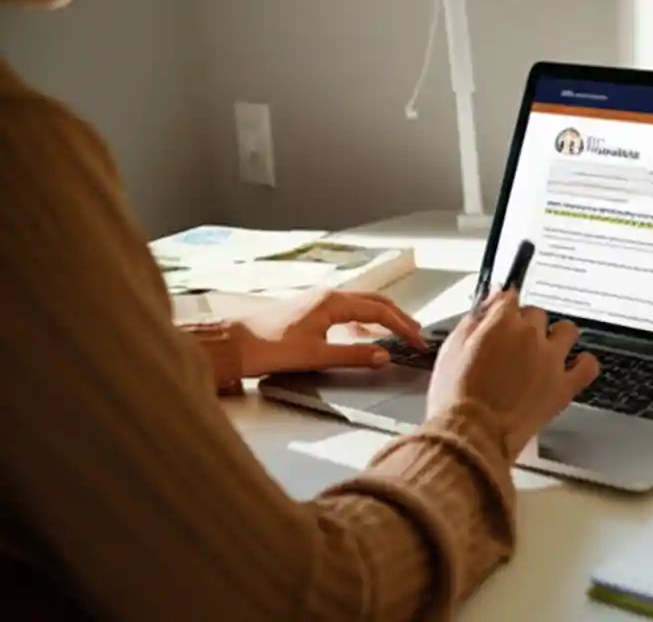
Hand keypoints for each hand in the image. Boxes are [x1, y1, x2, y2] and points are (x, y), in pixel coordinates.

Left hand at [230, 290, 426, 377]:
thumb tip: (384, 356)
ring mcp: (319, 301)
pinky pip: (348, 310)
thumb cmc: (269, 347)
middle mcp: (329, 296)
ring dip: (383, 316)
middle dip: (399, 318)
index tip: (417, 342)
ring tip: (400, 329)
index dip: (403, 328)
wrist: (235, 344)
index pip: (380, 312)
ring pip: (362, 304)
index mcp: (333, 302)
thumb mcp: (317, 355)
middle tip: (417, 334)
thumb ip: (354, 355)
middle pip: (375, 302)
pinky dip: (365, 320)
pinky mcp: (311, 309)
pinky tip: (366, 332)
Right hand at [427, 290, 598, 459]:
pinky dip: (583, 363)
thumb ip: (473, 321)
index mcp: (501, 323)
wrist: (473, 436)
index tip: (500, 315)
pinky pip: (588, 366)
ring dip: (557, 336)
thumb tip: (487, 304)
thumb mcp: (451, 350)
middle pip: (536, 313)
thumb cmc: (456, 398)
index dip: (502, 307)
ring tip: (545, 350)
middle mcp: (530, 336)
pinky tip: (573, 366)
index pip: (510, 297)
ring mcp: (551, 361)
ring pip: (566, 330)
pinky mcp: (564, 387)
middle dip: (525, 325)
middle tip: (513, 344)